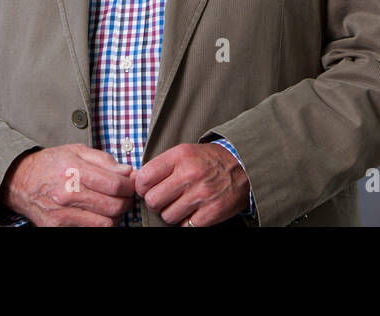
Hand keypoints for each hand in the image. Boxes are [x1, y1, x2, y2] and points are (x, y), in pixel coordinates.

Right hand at [0, 144, 136, 226]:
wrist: (20, 181)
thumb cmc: (50, 164)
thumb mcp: (76, 151)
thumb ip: (104, 160)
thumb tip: (127, 171)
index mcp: (74, 170)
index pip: (115, 185)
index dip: (130, 186)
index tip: (132, 184)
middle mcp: (68, 194)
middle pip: (114, 206)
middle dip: (126, 201)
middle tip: (125, 196)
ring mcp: (63, 214)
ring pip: (106, 223)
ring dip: (115, 215)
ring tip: (112, 205)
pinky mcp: (58, 227)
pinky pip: (90, 230)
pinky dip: (99, 223)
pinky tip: (97, 213)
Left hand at [135, 143, 249, 226]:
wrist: (243, 167)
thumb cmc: (209, 161)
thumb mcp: (185, 152)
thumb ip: (162, 165)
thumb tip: (136, 182)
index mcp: (180, 156)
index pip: (144, 178)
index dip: (142, 187)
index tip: (148, 188)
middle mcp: (190, 174)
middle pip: (153, 201)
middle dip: (156, 203)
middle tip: (165, 198)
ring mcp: (201, 195)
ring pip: (167, 216)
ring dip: (172, 213)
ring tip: (182, 203)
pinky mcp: (211, 212)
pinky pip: (184, 226)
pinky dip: (187, 222)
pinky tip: (194, 210)